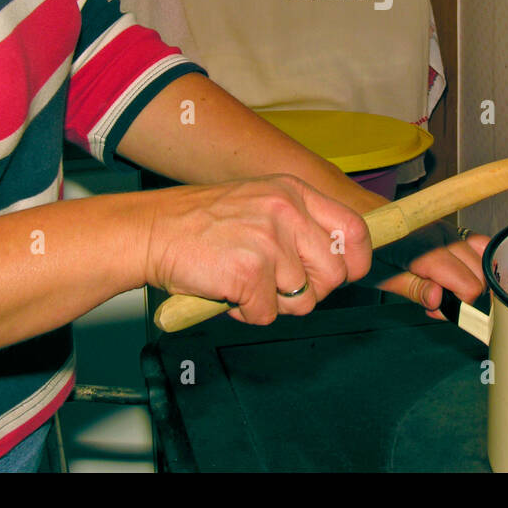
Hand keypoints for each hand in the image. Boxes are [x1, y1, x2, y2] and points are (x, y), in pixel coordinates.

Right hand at [144, 174, 372, 324]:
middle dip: (311, 291)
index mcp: (294, 192)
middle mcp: (287, 212)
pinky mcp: (249, 272)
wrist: (151, 231)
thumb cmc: (204, 224)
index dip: (356, 261)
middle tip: (277, 286)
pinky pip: (267, 314)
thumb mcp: (260, 203)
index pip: (355, 229)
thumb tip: (339, 264)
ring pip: (303, 300)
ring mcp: (269, 242)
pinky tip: (226, 290)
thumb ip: (299, 225)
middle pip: (335, 274)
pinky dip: (246, 312)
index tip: (344, 275)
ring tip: (244, 283)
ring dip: (274, 303)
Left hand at [372, 221, 490, 317]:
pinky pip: (477, 245)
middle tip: (436, 303)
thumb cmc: (368, 247)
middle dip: (465, 296)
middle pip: (480, 274)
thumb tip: (438, 300)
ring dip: (470, 279)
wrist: (361, 215)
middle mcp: (443, 234)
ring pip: (483, 259)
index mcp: (425, 248)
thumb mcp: (380, 276)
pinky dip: (474, 263)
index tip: (436, 311)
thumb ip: (412, 289)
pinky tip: (453, 273)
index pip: (468, 285)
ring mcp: (449, 228)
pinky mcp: (450, 227)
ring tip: (444, 288)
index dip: (460, 307)